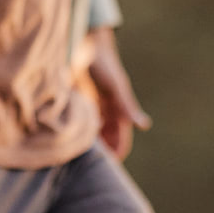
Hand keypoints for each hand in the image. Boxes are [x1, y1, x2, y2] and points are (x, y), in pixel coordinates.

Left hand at [73, 26, 151, 159]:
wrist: (85, 45)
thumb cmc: (104, 64)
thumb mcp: (116, 86)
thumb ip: (127, 106)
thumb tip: (145, 125)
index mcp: (119, 109)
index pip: (121, 138)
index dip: (117, 152)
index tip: (110, 167)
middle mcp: (106, 111)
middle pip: (106, 139)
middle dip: (102, 152)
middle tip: (91, 167)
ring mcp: (92, 107)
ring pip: (92, 133)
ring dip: (88, 144)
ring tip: (79, 157)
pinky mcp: (78, 102)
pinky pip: (79, 123)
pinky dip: (76, 132)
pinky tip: (68, 140)